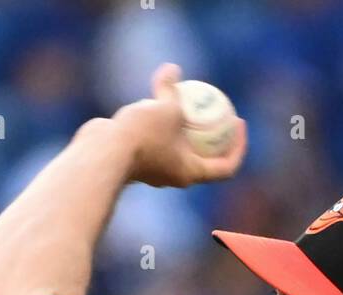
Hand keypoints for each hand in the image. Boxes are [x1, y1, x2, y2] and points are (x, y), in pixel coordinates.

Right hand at [111, 62, 246, 187]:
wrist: (104, 153)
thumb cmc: (142, 135)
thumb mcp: (165, 106)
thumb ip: (171, 89)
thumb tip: (173, 69)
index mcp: (191, 172)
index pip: (225, 167)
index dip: (238, 146)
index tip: (238, 121)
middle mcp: (176, 176)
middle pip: (204, 157)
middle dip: (213, 135)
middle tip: (217, 109)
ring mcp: (156, 171)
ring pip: (176, 147)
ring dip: (182, 126)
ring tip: (182, 99)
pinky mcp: (139, 162)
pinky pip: (156, 140)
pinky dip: (159, 124)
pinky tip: (154, 101)